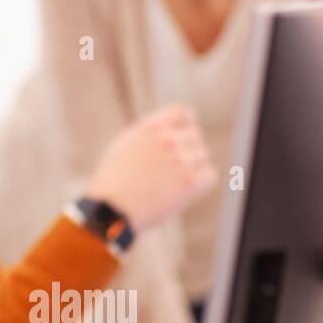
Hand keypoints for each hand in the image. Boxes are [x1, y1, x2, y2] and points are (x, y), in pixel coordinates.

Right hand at [85, 103, 215, 233]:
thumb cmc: (114, 180)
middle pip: (195, 135)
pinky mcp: (189, 182)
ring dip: (193, 166)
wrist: (112, 210)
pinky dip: (200, 181)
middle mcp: (167, 140)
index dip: (185, 124)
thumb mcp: (124, 145)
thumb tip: (170, 126)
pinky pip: (210, 174)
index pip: (183, 112)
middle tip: (172, 167)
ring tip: (171, 180)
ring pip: (203, 155)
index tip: (182, 136)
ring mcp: (179, 160)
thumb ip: (149, 132)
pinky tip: (182, 188)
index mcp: (150, 128)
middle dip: (187, 149)